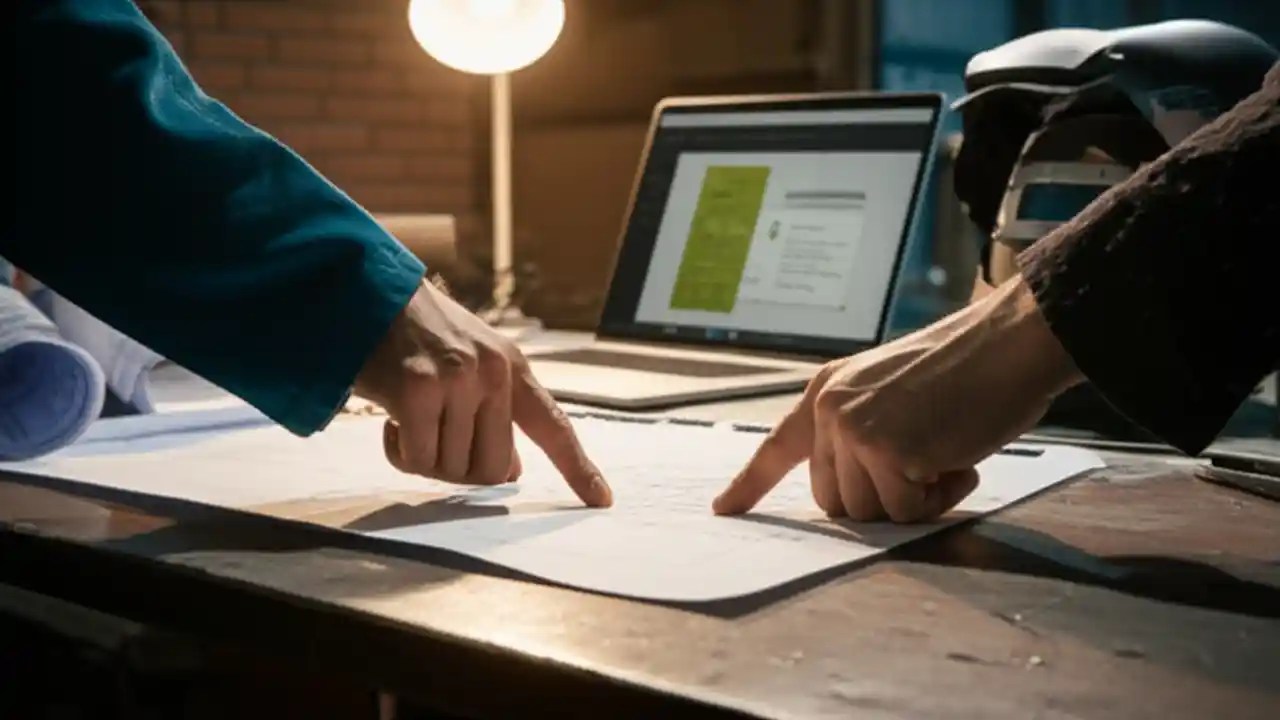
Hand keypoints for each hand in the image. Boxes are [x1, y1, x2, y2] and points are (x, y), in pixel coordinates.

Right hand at [353, 280, 611, 506]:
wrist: (367, 295)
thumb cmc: (418, 338)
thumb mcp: (472, 363)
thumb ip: (496, 412)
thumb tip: (512, 471)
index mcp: (512, 367)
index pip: (554, 425)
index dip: (578, 468)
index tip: (602, 500)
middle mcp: (492, 373)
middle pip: (495, 469)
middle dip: (463, 470)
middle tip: (435, 442)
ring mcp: (456, 380)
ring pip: (452, 469)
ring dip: (425, 458)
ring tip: (410, 420)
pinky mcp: (417, 391)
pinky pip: (418, 461)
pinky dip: (401, 454)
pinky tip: (390, 421)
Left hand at [713, 277, 1080, 522]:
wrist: (1007, 343)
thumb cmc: (965, 369)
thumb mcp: (889, 390)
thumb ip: (860, 429)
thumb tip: (849, 488)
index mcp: (827, 390)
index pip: (778, 446)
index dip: (750, 484)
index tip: (723, 510)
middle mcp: (830, 409)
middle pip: (835, 501)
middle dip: (880, 498)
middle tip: (926, 464)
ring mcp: (855, 430)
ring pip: (869, 513)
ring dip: (914, 499)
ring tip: (946, 453)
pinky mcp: (886, 452)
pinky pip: (907, 512)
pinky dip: (940, 498)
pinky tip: (959, 459)